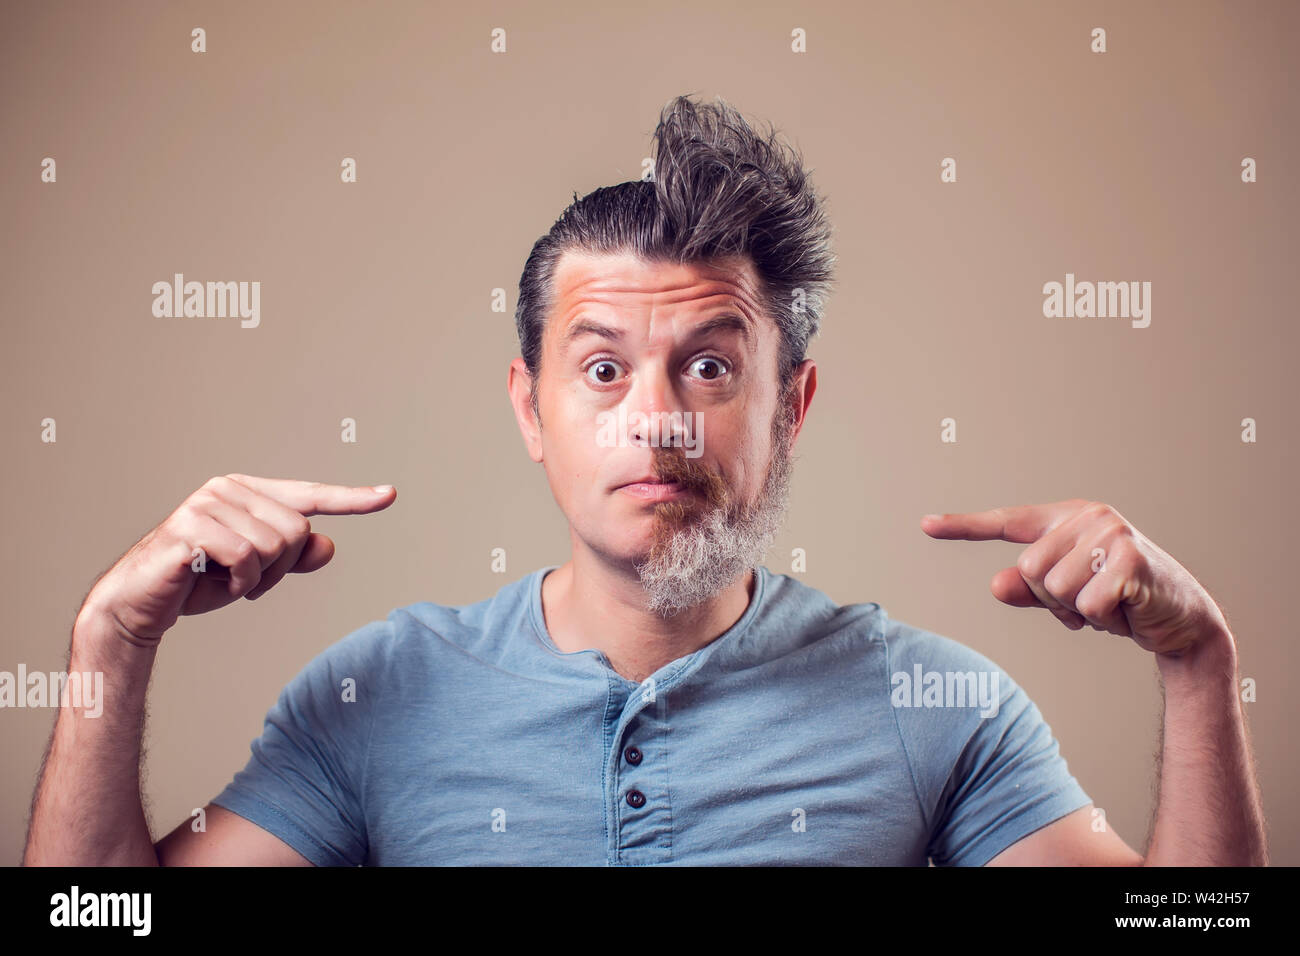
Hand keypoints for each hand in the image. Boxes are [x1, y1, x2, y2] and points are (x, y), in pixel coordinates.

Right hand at [80, 474, 395, 645]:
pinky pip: (246, 557)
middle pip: (298, 531)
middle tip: (247, 581)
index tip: (389, 495)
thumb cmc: (199, 583)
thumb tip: (329, 545)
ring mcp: (207, 505)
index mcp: (249, 493)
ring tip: (227, 580)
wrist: (141, 603)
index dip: (352, 498)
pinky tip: (212, 580)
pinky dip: (239, 581)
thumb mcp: (257, 573)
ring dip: (258, 578)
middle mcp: (229, 490)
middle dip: (282, 569)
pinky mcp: (189, 527)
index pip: (310, 495)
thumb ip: (294, 559)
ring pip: (276, 546)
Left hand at [920, 499, 1229, 656]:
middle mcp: (1087, 517)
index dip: (963, 526)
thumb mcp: (1065, 597)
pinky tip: (1127, 611)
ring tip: (1109, 605)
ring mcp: (1111, 534)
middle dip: (1053, 601)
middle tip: (1088, 603)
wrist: (1181, 620)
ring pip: (1055, 590)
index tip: (924, 525)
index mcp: (1066, 519)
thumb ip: (1028, 590)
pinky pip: (1086, 605)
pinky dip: (1102, 620)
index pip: (1006, 522)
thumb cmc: (1118, 601)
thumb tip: (996, 584)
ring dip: (1079, 613)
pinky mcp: (1131, 560)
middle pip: (1029, 570)